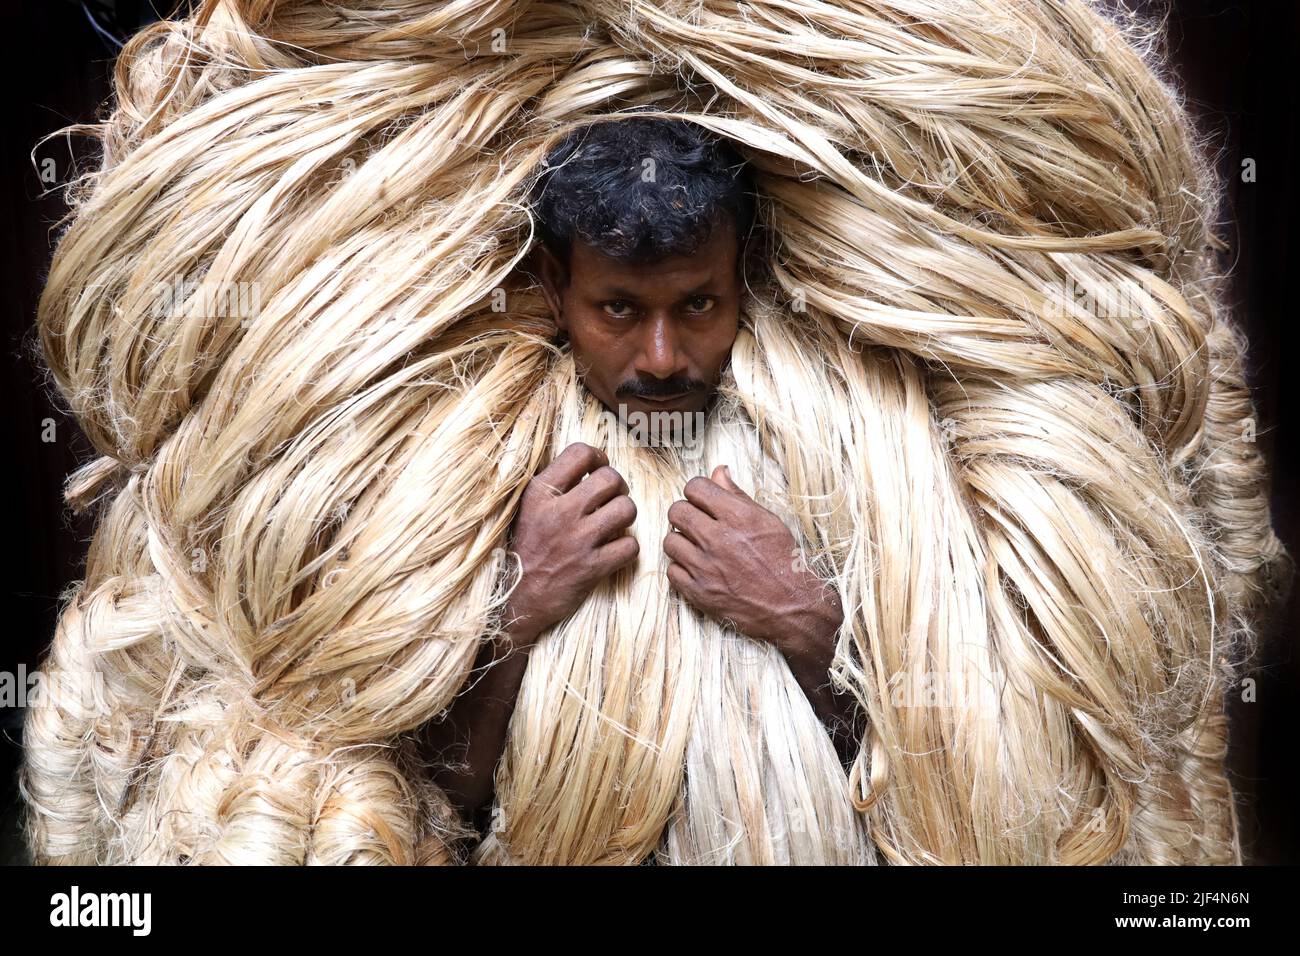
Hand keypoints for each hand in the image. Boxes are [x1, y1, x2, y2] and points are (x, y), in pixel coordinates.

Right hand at [502, 442, 638, 645]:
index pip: (580, 453)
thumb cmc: (525, 550)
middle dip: (618, 487)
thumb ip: (553, 486)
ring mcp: (578, 540)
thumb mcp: (527, 509)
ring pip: (627, 509)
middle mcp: (560, 513)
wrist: (516, 599)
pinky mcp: (592, 567)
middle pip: (611, 479)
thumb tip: (587, 464)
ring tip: (614, 523)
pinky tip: (613, 550)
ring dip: (626, 515)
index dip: (597, 458)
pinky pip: (631, 546)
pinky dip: (627, 548)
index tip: (596, 470)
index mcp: (540, 493)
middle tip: (611, 499)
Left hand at [663, 466, 842, 656]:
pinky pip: (672, 571)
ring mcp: (705, 567)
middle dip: (685, 514)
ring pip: (670, 541)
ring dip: (681, 541)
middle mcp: (717, 539)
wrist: (790, 606)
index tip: (703, 502)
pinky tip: (697, 569)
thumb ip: (737, 495)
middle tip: (696, 523)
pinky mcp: (699, 592)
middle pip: (676, 511)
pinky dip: (682, 569)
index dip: (697, 492)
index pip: (695, 487)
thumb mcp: (767, 520)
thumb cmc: (782, 560)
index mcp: (737, 516)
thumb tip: (719, 470)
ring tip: (696, 547)